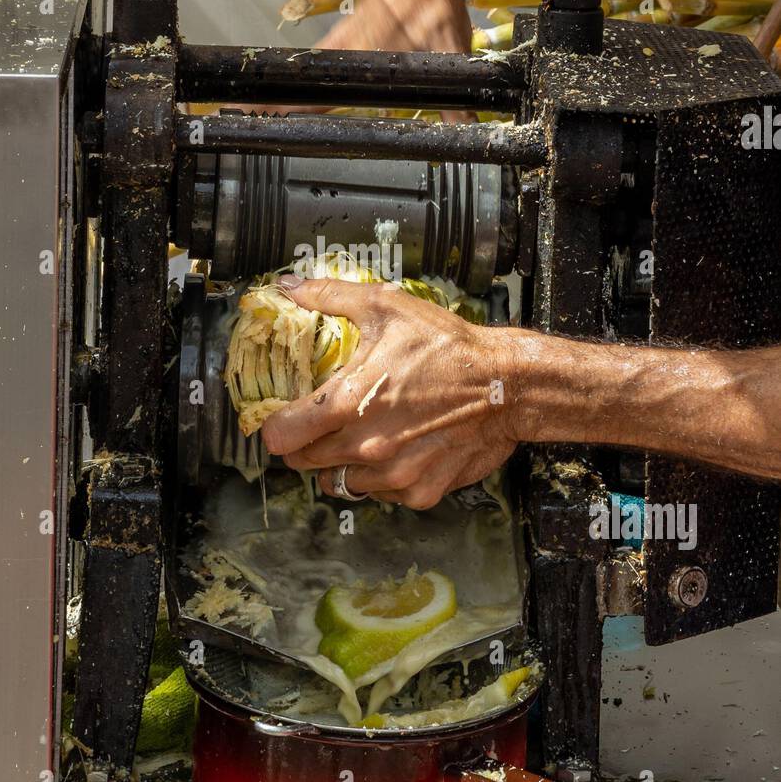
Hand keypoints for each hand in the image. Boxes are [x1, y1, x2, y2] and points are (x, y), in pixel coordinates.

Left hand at [261, 277, 523, 509]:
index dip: (275, 427)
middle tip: (320, 427)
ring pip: (342, 483)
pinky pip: (382, 494)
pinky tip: (396, 451)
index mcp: (347, 402)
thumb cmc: (447, 346)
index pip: (282, 436)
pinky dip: (382, 478)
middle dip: (306, 445)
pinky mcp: (420, 492)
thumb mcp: (386, 308)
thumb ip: (329, 297)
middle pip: (304, 464)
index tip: (282, 420)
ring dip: (342, 465)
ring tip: (359, 438)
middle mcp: (365, 446)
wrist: (507, 386)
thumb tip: (288, 286)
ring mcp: (393, 475)